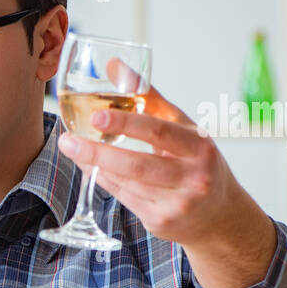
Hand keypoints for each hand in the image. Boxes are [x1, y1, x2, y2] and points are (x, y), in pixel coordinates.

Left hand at [56, 63, 275, 287]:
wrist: (219, 216)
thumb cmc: (197, 162)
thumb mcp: (184, 128)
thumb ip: (149, 97)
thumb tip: (114, 65)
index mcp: (200, 147)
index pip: (160, 131)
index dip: (126, 124)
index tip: (96, 116)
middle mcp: (193, 177)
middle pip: (138, 165)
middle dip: (98, 153)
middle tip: (67, 141)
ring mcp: (177, 203)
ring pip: (125, 182)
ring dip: (94, 165)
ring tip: (71, 148)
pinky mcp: (161, 221)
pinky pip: (124, 198)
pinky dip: (103, 180)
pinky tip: (88, 166)